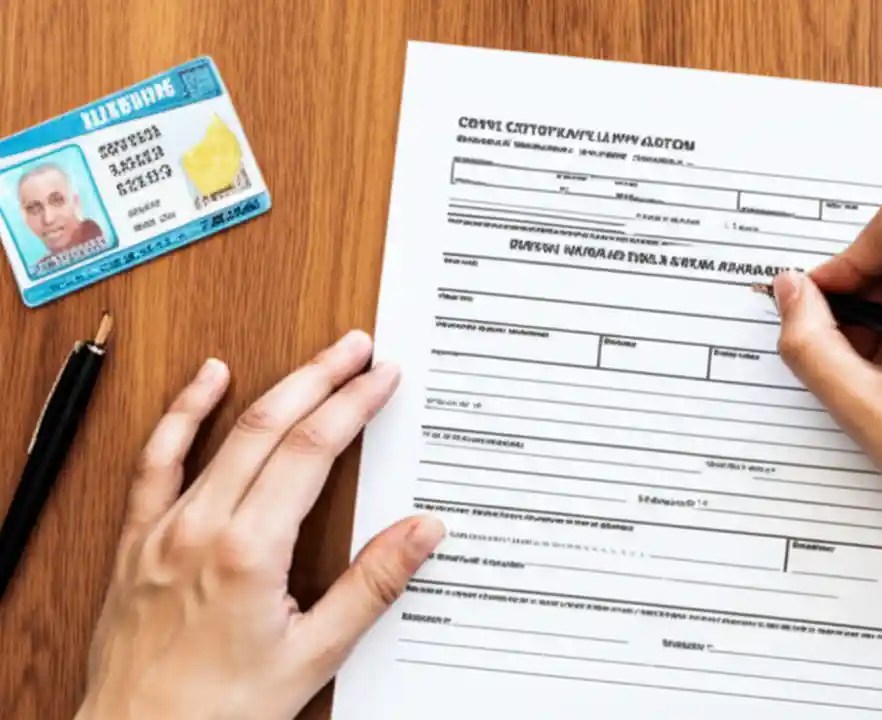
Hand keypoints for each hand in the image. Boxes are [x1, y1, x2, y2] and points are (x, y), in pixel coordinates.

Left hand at [76, 331, 444, 719]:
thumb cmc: (219, 709)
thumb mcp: (313, 655)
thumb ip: (371, 587)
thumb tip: (422, 533)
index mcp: (249, 551)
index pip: (312, 450)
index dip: (353, 405)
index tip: (383, 378)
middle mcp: (203, 525)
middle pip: (272, 425)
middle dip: (322, 377)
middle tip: (359, 348)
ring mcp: (165, 526)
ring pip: (225, 433)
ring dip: (274, 386)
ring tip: (313, 358)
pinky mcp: (138, 537)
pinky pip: (157, 458)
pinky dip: (183, 412)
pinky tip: (207, 381)